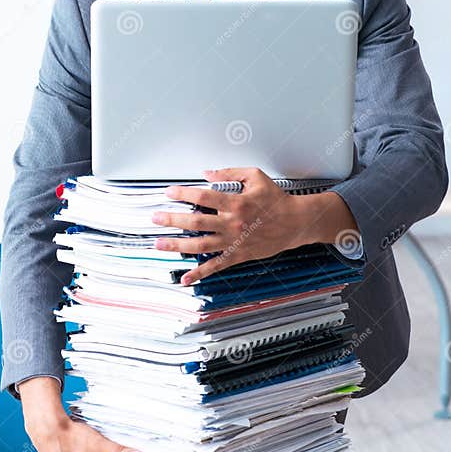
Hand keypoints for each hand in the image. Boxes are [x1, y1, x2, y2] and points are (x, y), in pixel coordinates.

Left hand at [151, 167, 309, 283]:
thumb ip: (229, 172)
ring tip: (159, 244)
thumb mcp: (255, 177)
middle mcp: (233, 223)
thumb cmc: (276, 198)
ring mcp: (234, 241)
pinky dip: (200, 273)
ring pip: (201, 244)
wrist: (296, 222)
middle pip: (196, 222)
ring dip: (178, 245)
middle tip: (155, 217)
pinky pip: (216, 266)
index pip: (204, 196)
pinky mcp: (238, 255)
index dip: (184, 193)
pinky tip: (185, 278)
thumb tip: (206, 173)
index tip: (169, 192)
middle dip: (172, 219)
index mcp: (236, 202)